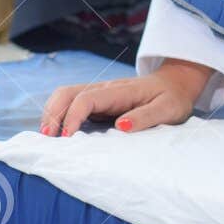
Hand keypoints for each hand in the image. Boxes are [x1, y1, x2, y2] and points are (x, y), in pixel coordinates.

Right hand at [39, 58, 215, 136]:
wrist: (177, 84)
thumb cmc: (173, 98)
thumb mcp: (168, 109)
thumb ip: (146, 117)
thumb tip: (120, 126)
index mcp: (119, 91)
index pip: (87, 99)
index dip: (72, 117)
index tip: (67, 138)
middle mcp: (105, 89)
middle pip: (67, 92)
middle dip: (52, 113)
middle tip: (47, 140)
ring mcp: (100, 95)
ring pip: (65, 97)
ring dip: (52, 114)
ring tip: (47, 139)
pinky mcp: (99, 103)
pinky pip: (72, 105)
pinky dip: (59, 117)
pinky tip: (57, 134)